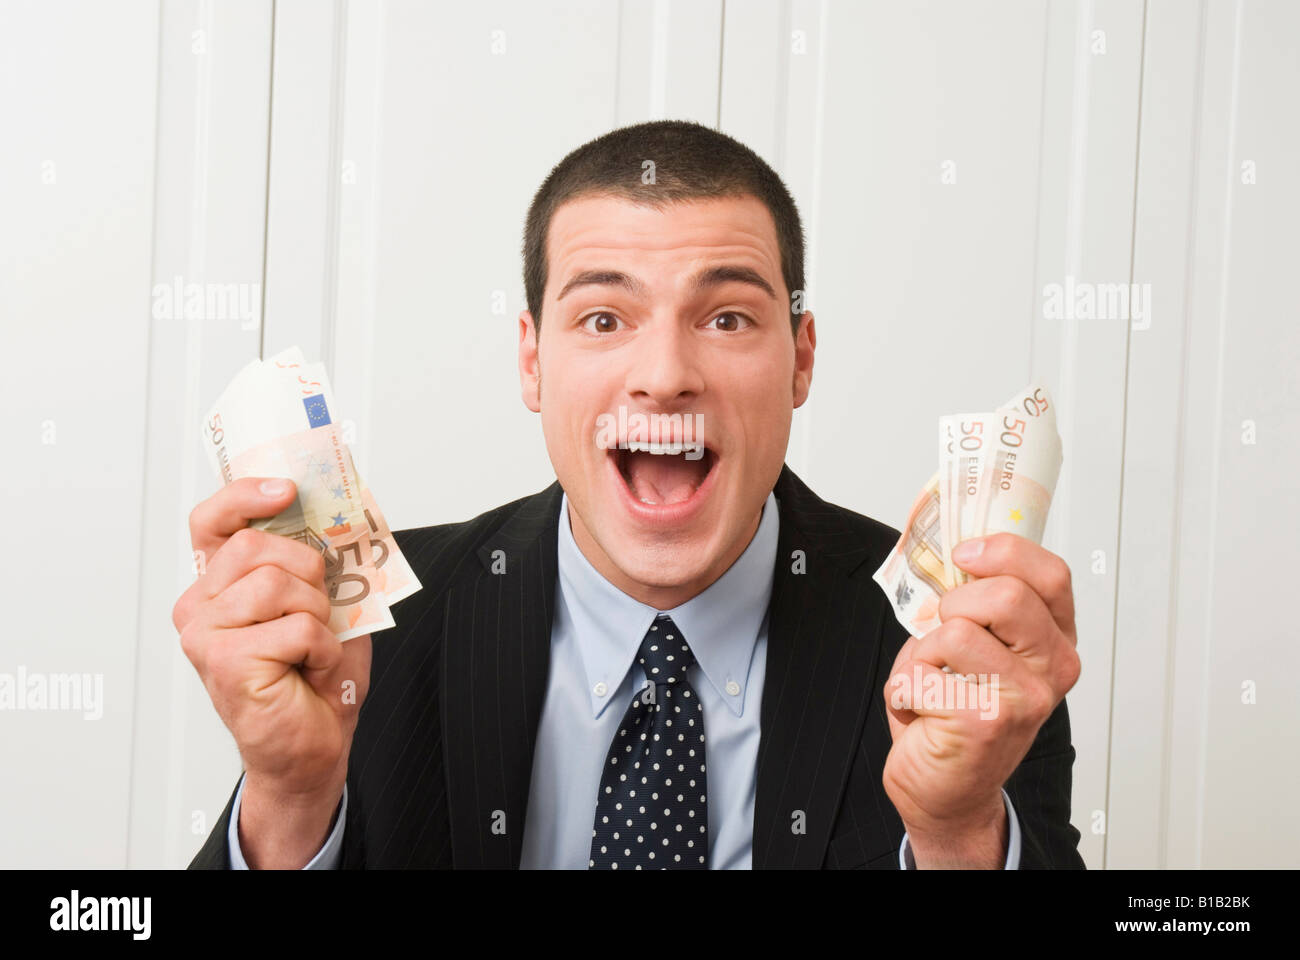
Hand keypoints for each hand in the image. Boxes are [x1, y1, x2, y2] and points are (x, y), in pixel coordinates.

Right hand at [172, 477, 372, 866]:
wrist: (312, 746)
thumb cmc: (313, 678)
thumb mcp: (324, 605)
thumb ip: (319, 560)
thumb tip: (344, 510)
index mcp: (219, 587)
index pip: (212, 523)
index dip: (244, 496)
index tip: (286, 489)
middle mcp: (200, 607)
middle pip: (254, 546)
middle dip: (306, 571)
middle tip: (318, 611)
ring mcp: (204, 635)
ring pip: (277, 583)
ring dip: (317, 615)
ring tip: (311, 648)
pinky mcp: (224, 661)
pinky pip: (296, 626)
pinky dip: (321, 648)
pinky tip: (309, 671)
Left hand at [881, 532, 1079, 867]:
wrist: (945, 792)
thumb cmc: (954, 715)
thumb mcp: (974, 647)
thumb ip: (975, 606)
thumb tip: (952, 557)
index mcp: (1054, 641)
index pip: (1050, 575)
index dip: (1004, 551)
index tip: (965, 554)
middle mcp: (1052, 669)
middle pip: (1006, 595)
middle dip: (954, 605)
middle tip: (944, 642)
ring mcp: (1024, 697)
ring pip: (956, 631)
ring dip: (923, 655)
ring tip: (934, 686)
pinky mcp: (986, 721)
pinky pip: (920, 672)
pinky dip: (903, 689)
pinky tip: (923, 714)